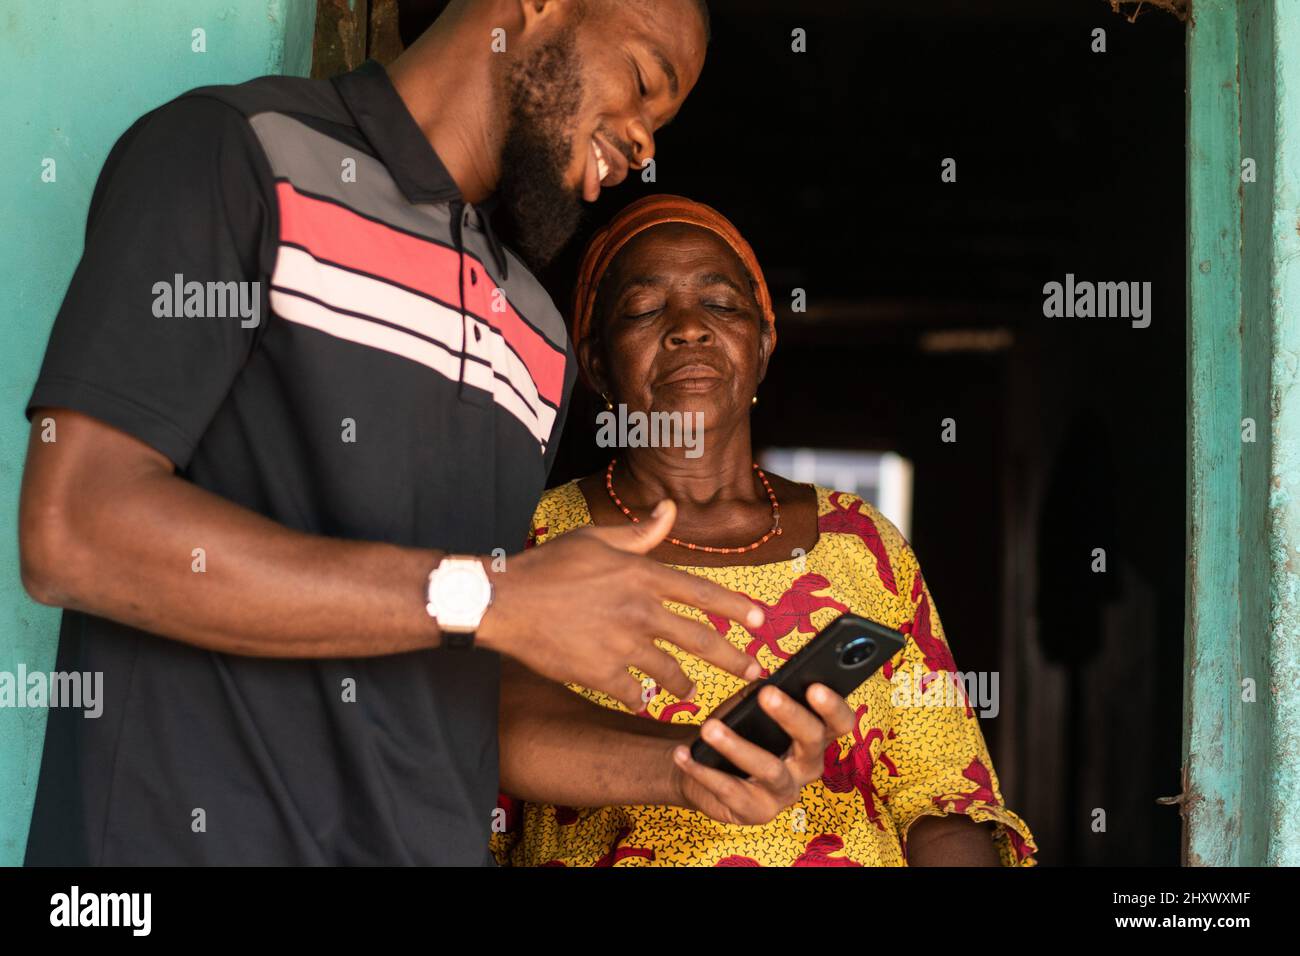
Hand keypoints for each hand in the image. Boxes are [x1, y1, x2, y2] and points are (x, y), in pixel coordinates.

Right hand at [477, 499, 765, 709]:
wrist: (506, 602)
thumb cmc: (548, 565)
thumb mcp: (596, 538)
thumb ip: (640, 532)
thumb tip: (670, 508)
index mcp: (642, 575)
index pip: (703, 593)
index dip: (735, 608)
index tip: (759, 621)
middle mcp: (640, 610)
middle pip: (700, 640)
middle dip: (733, 659)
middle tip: (754, 671)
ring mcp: (622, 644)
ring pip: (670, 673)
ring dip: (684, 686)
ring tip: (692, 692)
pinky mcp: (601, 673)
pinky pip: (633, 695)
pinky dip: (640, 701)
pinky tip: (643, 705)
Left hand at [668, 682, 856, 825]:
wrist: (703, 762)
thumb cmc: (737, 728)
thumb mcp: (751, 706)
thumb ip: (763, 693)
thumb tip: (766, 681)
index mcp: (815, 737)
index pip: (839, 722)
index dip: (833, 706)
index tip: (815, 686)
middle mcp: (807, 766)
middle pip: (811, 742)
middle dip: (790, 715)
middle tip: (768, 694)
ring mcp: (784, 792)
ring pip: (769, 769)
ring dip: (736, 746)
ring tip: (710, 728)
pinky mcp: (756, 812)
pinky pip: (730, 790)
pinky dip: (702, 770)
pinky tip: (684, 753)